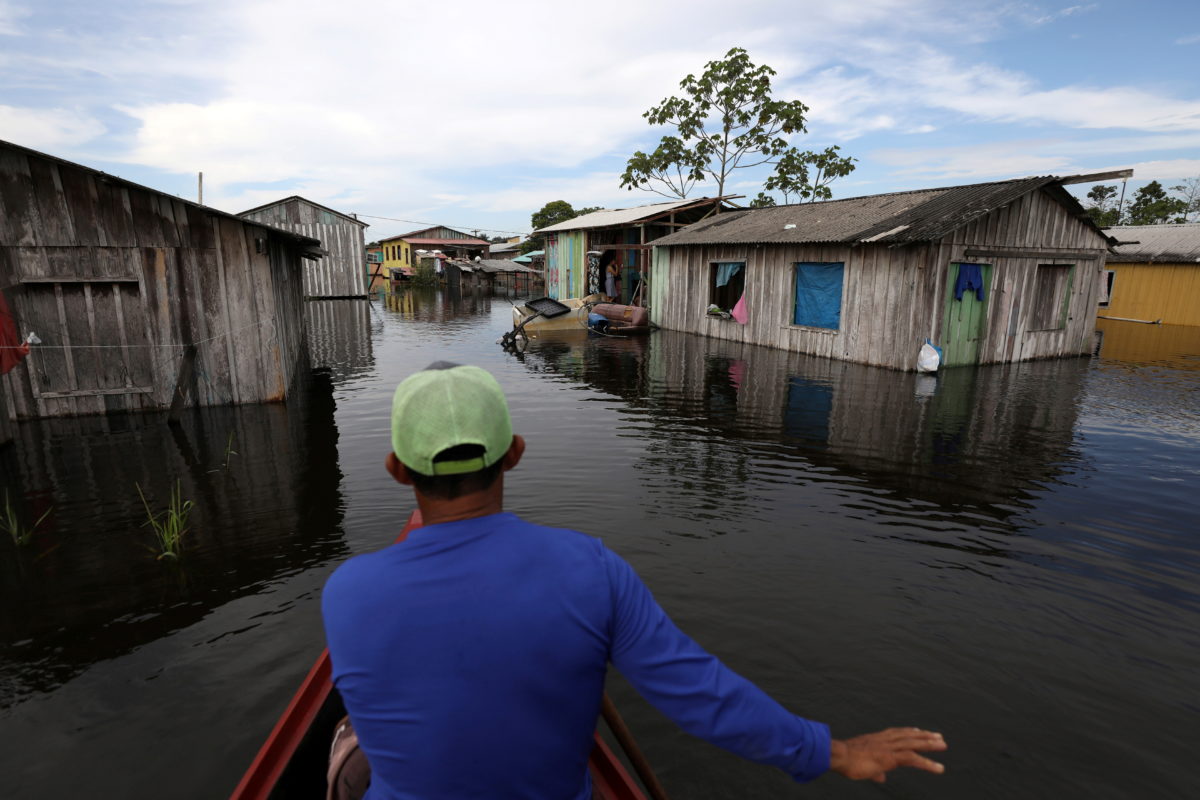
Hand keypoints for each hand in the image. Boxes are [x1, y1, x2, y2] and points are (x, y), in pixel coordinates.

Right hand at [829, 727, 946, 782]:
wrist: (838, 755)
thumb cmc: (845, 760)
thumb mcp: (862, 765)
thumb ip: (875, 771)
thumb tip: (881, 777)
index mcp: (877, 739)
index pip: (897, 733)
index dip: (909, 732)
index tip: (919, 731)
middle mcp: (885, 740)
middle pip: (908, 735)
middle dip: (924, 736)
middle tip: (938, 736)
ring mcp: (888, 747)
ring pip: (913, 743)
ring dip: (930, 744)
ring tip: (943, 744)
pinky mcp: (891, 757)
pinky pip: (913, 759)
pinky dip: (928, 763)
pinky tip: (939, 768)